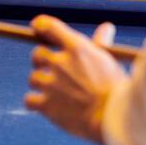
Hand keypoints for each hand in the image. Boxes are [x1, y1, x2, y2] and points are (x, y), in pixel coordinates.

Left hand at [24, 16, 126, 143]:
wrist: (112, 119)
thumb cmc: (116, 89)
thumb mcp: (109, 61)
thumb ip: (101, 43)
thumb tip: (106, 26)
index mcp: (77, 48)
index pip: (49, 27)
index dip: (40, 25)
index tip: (37, 27)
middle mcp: (60, 63)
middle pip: (37, 54)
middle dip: (41, 61)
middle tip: (50, 69)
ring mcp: (51, 84)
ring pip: (33, 78)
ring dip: (40, 84)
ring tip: (55, 92)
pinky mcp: (45, 105)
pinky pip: (29, 100)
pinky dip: (35, 103)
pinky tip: (46, 106)